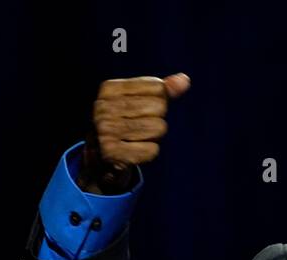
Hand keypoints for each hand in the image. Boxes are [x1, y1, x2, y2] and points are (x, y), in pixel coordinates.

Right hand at [78, 73, 189, 194]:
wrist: (101, 153)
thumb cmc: (126, 120)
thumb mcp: (140, 100)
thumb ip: (163, 89)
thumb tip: (185, 79)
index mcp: (110, 88)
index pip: (156, 86)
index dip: (159, 99)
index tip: (142, 107)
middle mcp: (104, 107)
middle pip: (159, 106)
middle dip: (157, 118)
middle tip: (139, 124)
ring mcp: (107, 131)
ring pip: (158, 127)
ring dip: (154, 135)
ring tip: (136, 137)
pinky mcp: (113, 153)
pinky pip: (152, 149)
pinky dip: (149, 151)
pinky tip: (134, 149)